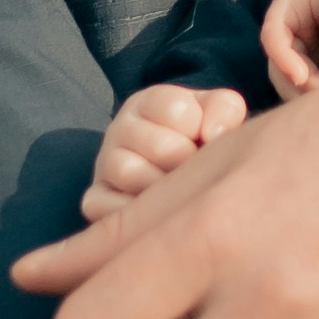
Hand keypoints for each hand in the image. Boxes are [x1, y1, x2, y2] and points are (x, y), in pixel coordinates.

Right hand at [82, 79, 247, 212]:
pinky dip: (132, 215)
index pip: (175, 108)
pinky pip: (103, 206)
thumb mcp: (216, 116)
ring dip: (162, 189)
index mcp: (148, 103)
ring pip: (128, 172)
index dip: (200, 129)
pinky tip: (157, 215)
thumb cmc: (198, 142)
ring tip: (178, 193)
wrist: (177, 174)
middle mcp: (120, 129)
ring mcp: (104, 164)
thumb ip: (223, 109)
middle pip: (158, 144)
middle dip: (186, 162)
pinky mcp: (95, 199)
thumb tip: (213, 133)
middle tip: (195, 172)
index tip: (206, 140)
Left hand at [258, 0, 318, 104]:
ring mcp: (290, 17)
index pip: (297, 86)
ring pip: (278, 66)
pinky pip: (274, 38)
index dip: (310, 104)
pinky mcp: (286, 3)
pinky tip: (302, 75)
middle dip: (303, 98)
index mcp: (314, 49)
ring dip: (300, 85)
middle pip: (285, 79)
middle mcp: (298, 33)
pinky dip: (286, 60)